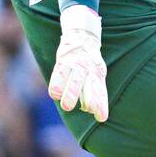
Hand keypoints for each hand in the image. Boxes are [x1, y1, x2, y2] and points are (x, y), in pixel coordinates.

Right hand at [49, 5, 108, 121]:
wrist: (82, 38)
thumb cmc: (90, 63)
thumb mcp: (97, 74)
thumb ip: (95, 92)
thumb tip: (94, 113)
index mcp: (98, 74)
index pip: (100, 91)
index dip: (101, 105)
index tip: (101, 118)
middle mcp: (89, 70)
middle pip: (90, 86)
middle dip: (89, 99)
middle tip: (87, 110)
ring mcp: (76, 65)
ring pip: (75, 80)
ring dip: (71, 93)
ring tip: (66, 107)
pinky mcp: (63, 61)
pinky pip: (59, 74)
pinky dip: (56, 84)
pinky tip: (54, 95)